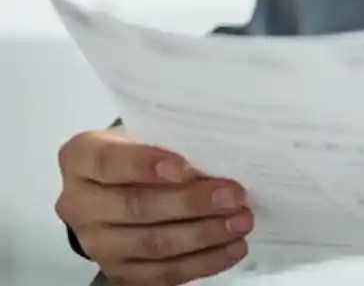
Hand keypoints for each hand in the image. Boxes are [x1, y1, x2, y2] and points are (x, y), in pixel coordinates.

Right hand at [54, 127, 253, 284]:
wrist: (121, 187)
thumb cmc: (143, 152)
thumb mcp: (149, 134)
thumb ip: (173, 142)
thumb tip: (224, 158)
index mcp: (80, 158)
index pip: (108, 162)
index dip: (145, 165)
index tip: (186, 168)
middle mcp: (79, 204)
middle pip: (134, 208)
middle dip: (190, 204)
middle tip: (233, 196)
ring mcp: (96, 243)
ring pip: (152, 244)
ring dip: (203, 235)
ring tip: (241, 222)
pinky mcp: (119, 271)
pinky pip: (162, 273)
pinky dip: (203, 262)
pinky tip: (232, 248)